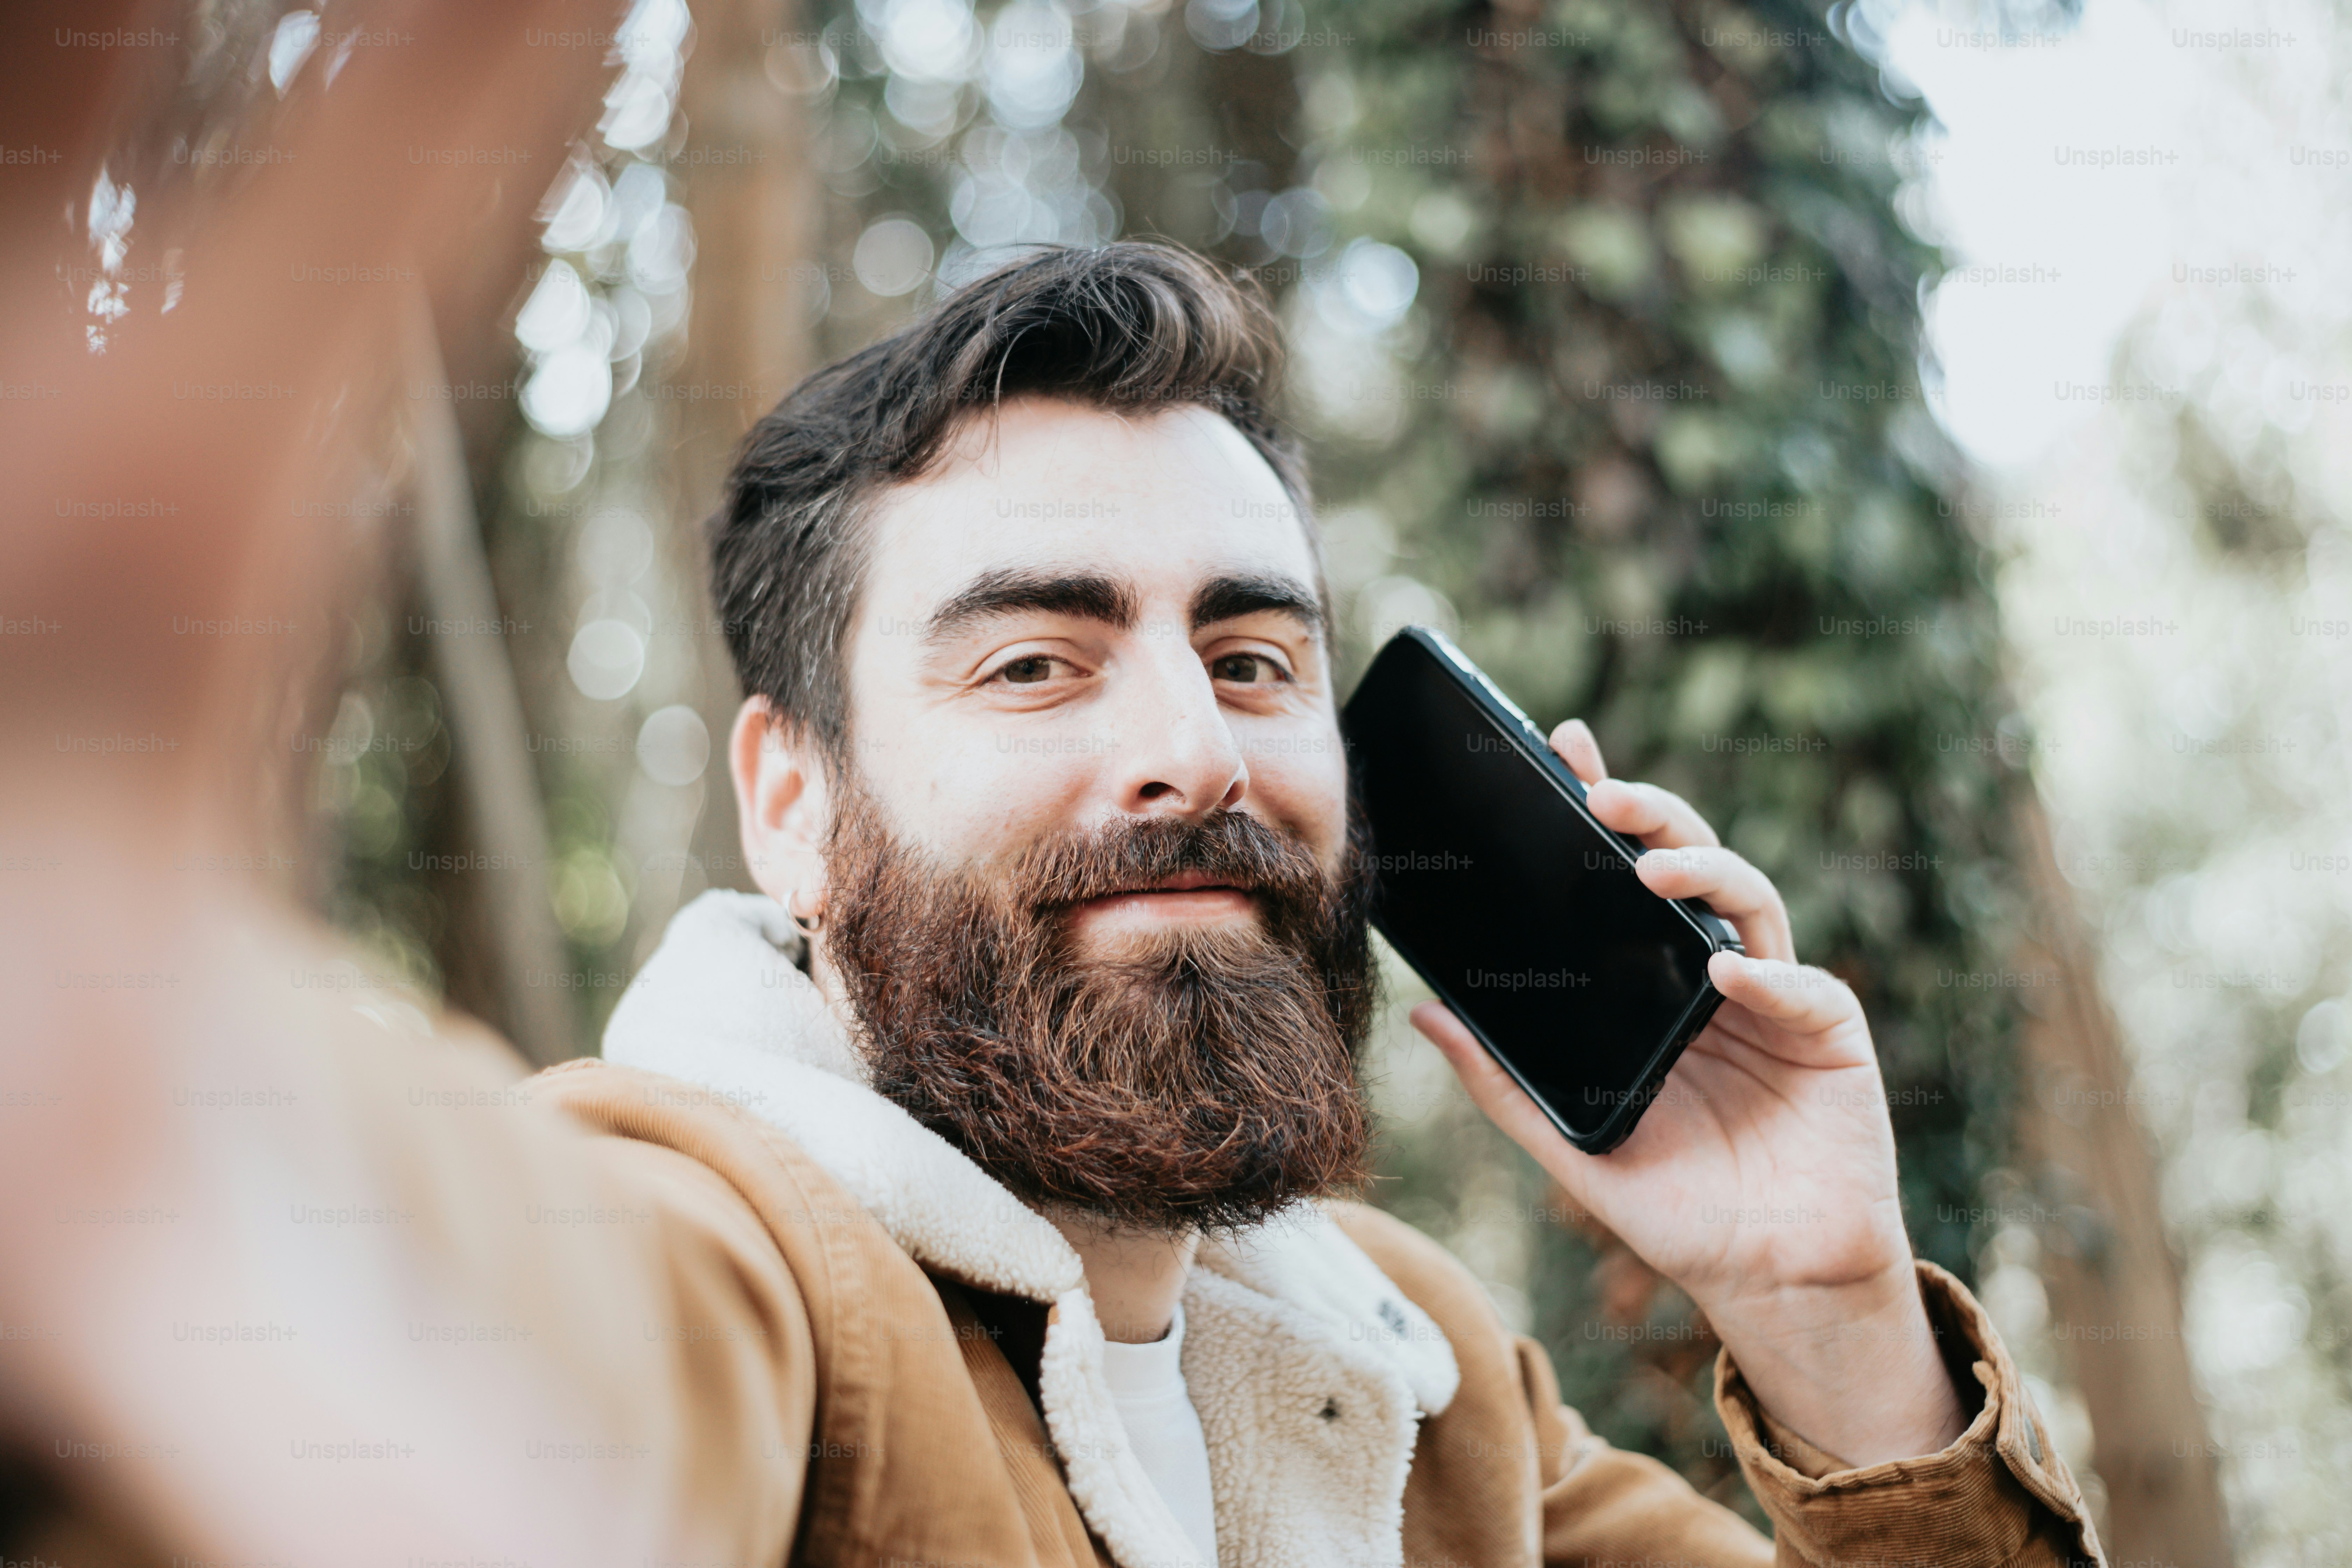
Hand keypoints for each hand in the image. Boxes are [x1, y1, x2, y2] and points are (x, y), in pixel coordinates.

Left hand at [1411, 719, 1966, 1466]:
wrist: (1771, 1281)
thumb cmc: (1683, 1210)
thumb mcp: (1576, 1142)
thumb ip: (1503, 1084)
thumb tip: (1425, 1015)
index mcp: (1654, 988)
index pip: (1625, 879)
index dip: (1602, 808)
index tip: (1563, 748)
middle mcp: (1715, 975)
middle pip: (1689, 867)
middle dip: (1652, 816)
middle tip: (1602, 793)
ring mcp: (1777, 997)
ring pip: (1748, 902)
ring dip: (1702, 872)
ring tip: (1648, 869)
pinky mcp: (1829, 1034)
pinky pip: (1803, 987)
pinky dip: (1768, 974)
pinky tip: (1725, 971)